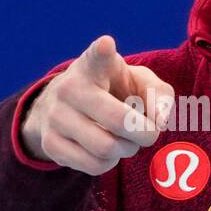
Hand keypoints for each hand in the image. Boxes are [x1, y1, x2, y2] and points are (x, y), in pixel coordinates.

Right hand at [20, 34, 174, 174]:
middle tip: (149, 133)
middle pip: (119, 121)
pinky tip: (107, 149)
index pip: (96, 57)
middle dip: (146, 134)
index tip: (106, 44)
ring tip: (126, 140)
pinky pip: (93, 165)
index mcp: (93, 66)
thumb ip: (159, 95)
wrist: (64, 106)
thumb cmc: (113, 90)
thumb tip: (159, 122)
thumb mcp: (138, 81)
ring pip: (106, 148)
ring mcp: (56, 116)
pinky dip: (110, 163)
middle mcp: (69, 88)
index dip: (102, 51)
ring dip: (127, 149)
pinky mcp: (51, 143)